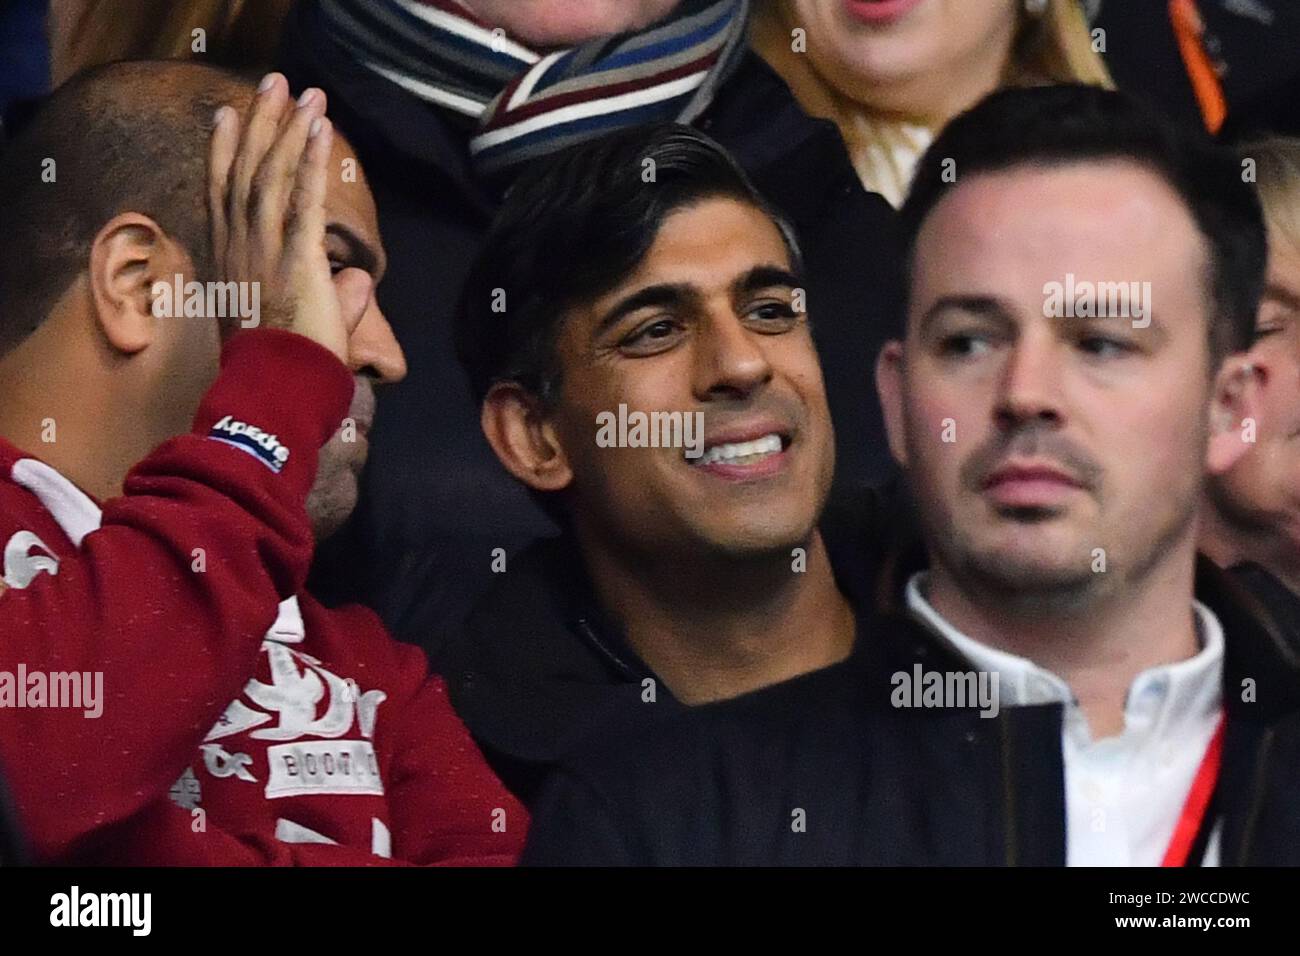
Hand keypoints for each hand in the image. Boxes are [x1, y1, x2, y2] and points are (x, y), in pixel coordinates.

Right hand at [207, 73, 347, 361]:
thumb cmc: (287, 364)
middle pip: (246, 171)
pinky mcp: (295, 256)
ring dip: (287, 129)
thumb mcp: (304, 323)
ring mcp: (264, 249)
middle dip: (259, 123)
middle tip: (272, 84)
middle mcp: (240, 247)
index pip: (222, 193)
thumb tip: (358, 284)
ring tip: (303, 93)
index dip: (222, 151)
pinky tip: (319, 130)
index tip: (225, 116)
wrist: (280, 388)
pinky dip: (309, 161)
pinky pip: (302, 198)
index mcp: (232, 260)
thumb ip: (334, 298)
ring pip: (270, 175)